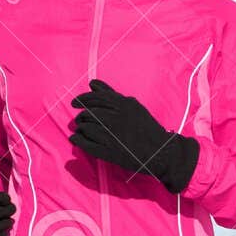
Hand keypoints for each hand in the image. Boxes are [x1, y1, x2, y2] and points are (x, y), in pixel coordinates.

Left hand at [70, 79, 198, 193]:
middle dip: (82, 116)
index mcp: (124, 104)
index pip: (96, 98)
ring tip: (81, 130)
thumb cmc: (146, 128)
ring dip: (80, 128)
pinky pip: (87, 144)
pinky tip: (76, 139)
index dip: (82, 99)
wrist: (160, 151)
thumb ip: (111, 94)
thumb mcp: (132, 106)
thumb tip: (92, 83)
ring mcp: (113, 135)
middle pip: (89, 113)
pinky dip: (78, 141)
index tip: (75, 103)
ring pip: (86, 127)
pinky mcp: (110, 152)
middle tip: (80, 119)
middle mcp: (117, 118)